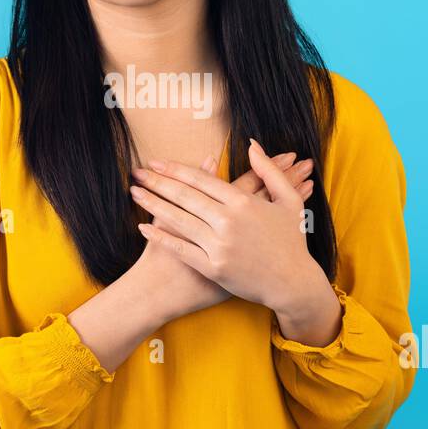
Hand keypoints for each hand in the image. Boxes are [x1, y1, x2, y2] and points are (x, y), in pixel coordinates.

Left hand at [131, 138, 330, 312]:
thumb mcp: (288, 201)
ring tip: (135, 193)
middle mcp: (228, 222)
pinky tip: (144, 228)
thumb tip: (251, 144)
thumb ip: (269, 171)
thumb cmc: (292, 241)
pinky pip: (182, 250)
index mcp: (243, 203)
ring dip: (153, 205)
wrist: (292, 284)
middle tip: (137, 173)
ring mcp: (220, 246)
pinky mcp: (214, 268)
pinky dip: (161, 238)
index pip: (201, 179)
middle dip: (157, 182)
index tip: (156, 162)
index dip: (176, 169)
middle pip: (185, 196)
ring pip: (179, 220)